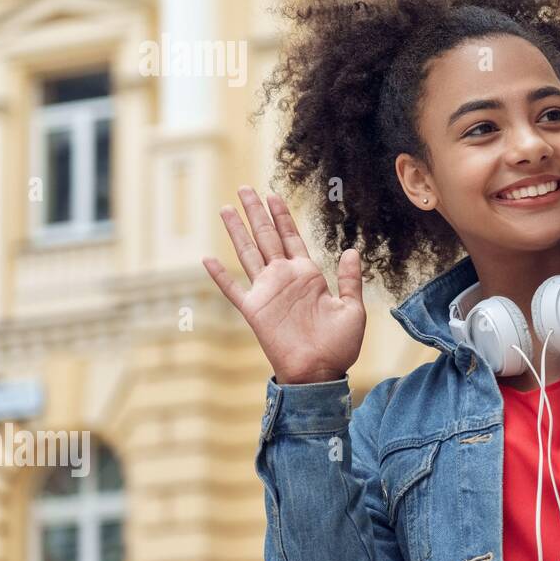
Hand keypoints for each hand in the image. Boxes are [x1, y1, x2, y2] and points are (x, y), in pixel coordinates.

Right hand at [203, 186, 365, 384]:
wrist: (320, 373)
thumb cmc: (339, 345)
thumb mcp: (352, 309)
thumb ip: (349, 280)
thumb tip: (351, 251)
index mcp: (308, 275)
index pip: (291, 237)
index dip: (282, 215)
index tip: (273, 194)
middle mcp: (284, 278)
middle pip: (266, 236)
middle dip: (256, 212)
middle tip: (244, 187)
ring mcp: (267, 292)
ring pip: (248, 253)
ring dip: (237, 232)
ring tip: (226, 208)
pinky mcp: (254, 311)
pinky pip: (233, 289)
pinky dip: (219, 275)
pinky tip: (207, 259)